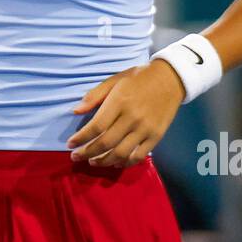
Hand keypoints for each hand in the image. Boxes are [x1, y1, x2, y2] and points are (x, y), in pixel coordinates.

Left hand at [66, 61, 185, 167]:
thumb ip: (94, 96)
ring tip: (92, 162)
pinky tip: (115, 163)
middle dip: (87, 152)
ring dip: (103, 161)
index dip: (81, 138)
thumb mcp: (114, 80)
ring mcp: (145, 129)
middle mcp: (132, 117)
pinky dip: (125, 163)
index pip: (96, 126)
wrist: (170, 79)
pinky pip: (138, 156)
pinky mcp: (156, 137)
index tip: (70, 144)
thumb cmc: (139, 78)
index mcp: (120, 101)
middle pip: (106, 143)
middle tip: (76, 157)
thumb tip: (76, 111)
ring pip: (121, 153)